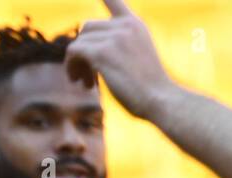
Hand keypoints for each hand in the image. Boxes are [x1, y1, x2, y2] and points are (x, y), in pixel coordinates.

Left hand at [65, 0, 174, 120]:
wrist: (160, 99)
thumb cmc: (148, 88)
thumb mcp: (137, 56)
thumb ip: (118, 45)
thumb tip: (86, 51)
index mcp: (135, 24)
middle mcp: (125, 25)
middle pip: (87, 28)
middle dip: (84, 51)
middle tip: (89, 75)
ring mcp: (114, 37)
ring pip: (79, 42)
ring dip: (77, 63)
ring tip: (87, 82)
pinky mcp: (102, 52)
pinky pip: (74, 52)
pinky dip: (71, 67)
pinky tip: (80, 82)